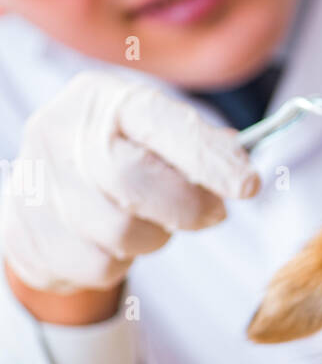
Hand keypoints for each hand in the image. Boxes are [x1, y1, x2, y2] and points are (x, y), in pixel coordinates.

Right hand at [1, 71, 259, 298]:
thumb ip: (194, 145)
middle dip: (187, 206)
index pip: (158, 122)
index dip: (205, 155)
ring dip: (154, 237)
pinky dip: (121, 262)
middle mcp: (62, 132)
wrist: (45, 199)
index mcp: (102, 99)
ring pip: (120, 231)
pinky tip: (115, 244)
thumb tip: (239, 164)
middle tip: (213, 214)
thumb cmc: (116, 161)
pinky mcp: (32, 231)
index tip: (248, 184)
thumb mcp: (151, 135)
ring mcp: (42, 183)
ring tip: (153, 223)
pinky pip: (100, 264)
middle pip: (133, 179)